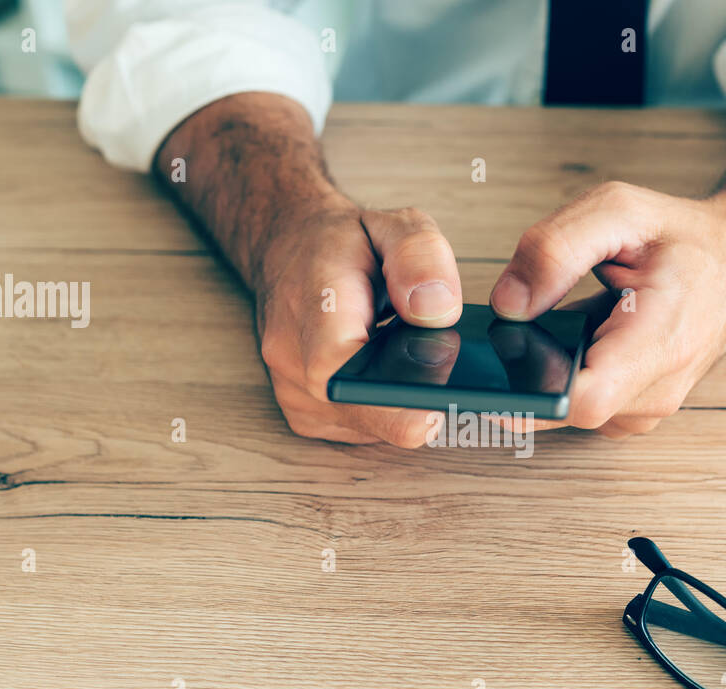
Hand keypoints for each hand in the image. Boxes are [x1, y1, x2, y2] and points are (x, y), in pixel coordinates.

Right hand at [257, 197, 464, 444]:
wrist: (288, 251)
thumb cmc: (343, 242)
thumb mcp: (394, 223)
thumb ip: (420, 257)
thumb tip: (437, 311)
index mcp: (312, 306)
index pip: (341, 372)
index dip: (397, 397)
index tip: (438, 393)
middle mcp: (292, 360)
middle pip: (370, 412)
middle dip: (416, 396)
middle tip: (436, 358)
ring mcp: (295, 395)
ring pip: (372, 426)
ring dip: (399, 400)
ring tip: (399, 354)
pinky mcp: (305, 416)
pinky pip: (360, 428)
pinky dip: (382, 406)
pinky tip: (384, 371)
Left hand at [488, 181, 725, 437]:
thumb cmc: (689, 239)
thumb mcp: (620, 210)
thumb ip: (556, 249)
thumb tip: (507, 304)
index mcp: (662, 342)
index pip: (582, 401)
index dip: (530, 392)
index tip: (501, 364)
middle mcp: (657, 389)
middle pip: (561, 407)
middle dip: (533, 365)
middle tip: (537, 316)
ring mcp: (647, 408)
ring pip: (566, 407)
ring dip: (554, 366)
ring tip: (579, 317)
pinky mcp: (634, 411)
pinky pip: (582, 402)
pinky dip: (571, 370)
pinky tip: (585, 336)